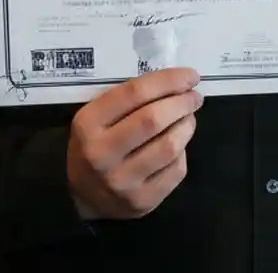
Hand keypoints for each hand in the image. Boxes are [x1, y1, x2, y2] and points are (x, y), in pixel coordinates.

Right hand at [67, 67, 202, 219]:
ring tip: (188, 118)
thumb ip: (127, 100)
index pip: (134, 93)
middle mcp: (102, 154)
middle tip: (194, 97)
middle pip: (153, 119)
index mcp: (88, 124)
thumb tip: (175, 83)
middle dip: (182, 103)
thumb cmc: (94, 145)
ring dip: (187, 125)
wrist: (82, 197)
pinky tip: (178, 145)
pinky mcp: (142, 201)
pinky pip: (176, 169)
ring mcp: (122, 181)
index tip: (190, 76)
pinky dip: (183, 151)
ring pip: (170, 145)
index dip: (168, 80)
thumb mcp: (96, 117)